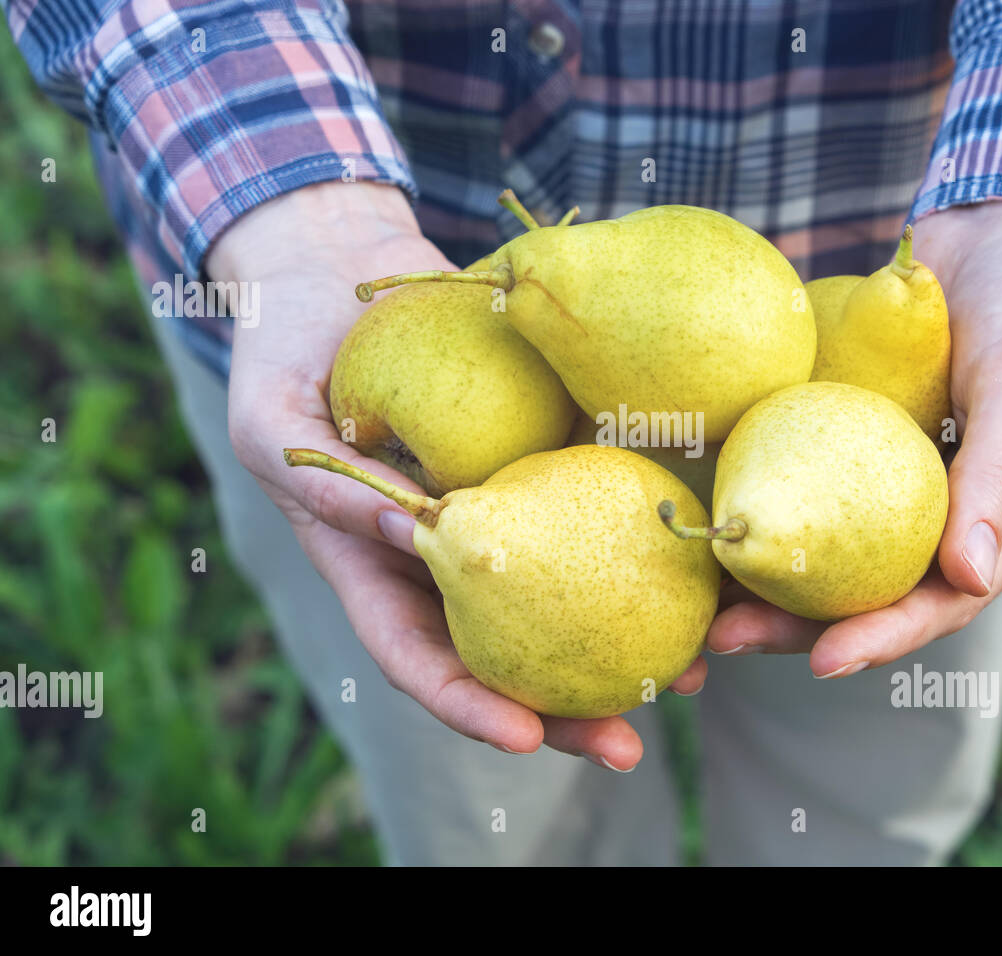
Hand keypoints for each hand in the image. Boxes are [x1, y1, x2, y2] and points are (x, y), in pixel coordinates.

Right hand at [209, 182, 701, 769]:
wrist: (340, 275)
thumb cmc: (285, 347)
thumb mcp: (271, 412)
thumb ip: (320, 476)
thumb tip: (399, 529)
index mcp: (374, 564)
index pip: (417, 654)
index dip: (466, 704)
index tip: (524, 736)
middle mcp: (447, 552)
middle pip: (508, 648)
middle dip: (566, 710)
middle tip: (630, 743)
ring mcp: (501, 508)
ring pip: (567, 590)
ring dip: (627, 637)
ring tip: (694, 665)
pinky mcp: (542, 457)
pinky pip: (592, 501)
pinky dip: (641, 538)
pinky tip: (696, 560)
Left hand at [709, 201, 1001, 674]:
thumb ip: (1001, 480)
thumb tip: (967, 581)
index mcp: (1000, 524)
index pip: (940, 603)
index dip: (883, 638)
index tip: (822, 661)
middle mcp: (941, 516)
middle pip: (866, 590)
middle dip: (797, 624)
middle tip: (724, 639)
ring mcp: (890, 480)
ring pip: (826, 547)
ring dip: (766, 577)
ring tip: (700, 602)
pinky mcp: (849, 441)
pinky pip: (803, 483)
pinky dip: (762, 505)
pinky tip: (705, 517)